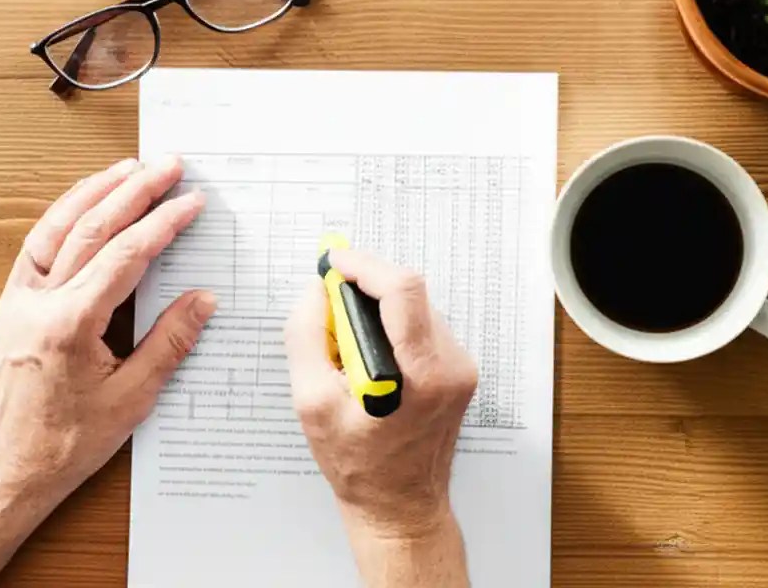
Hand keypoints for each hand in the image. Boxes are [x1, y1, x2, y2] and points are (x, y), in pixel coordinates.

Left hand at [0, 156, 214, 587]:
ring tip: (128, 168)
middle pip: (90, 228)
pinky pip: (38, 248)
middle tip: (168, 165)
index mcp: (69, 325)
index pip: (124, 256)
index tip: (191, 202)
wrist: (4, 469)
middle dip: (133, 191)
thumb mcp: (131, 399)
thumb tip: (202, 300)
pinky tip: (86, 204)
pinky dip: (64, 218)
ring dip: (95, 192)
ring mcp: (18, 301)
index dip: (162, 224)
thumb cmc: (65, 443)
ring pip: (56, 228)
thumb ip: (169, 343)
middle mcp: (37, 303)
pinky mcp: (10, 307)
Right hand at [284, 249, 478, 537]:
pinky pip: (422, 328)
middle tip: (329, 307)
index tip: (334, 262)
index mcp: (423, 374)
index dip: (364, 266)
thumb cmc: (358, 466)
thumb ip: (306, 338)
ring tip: (346, 346)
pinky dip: (392, 329)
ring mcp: (461, 368)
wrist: (399, 506)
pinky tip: (369, 359)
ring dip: (378, 311)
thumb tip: (313, 292)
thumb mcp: (312, 404)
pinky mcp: (460, 371)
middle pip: (410, 293)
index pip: (403, 290)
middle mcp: (452, 365)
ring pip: (416, 309)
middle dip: (365, 288)